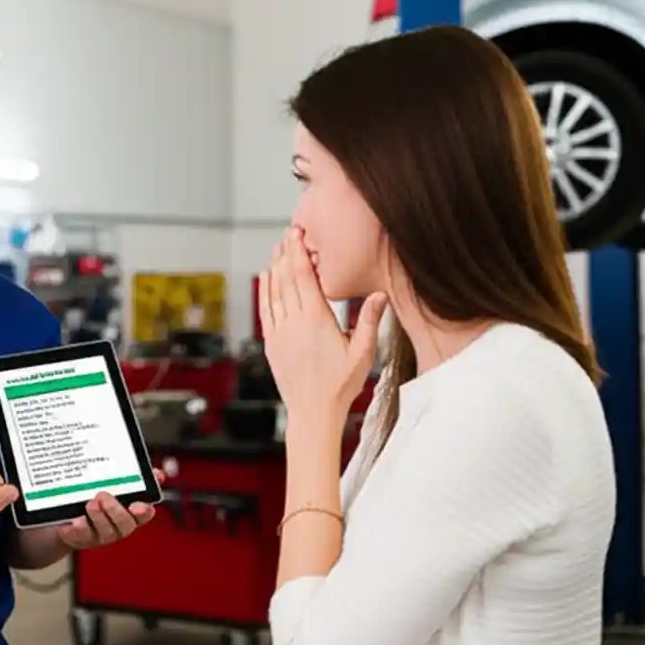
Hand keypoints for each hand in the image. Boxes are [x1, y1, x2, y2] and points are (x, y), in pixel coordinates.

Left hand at [54, 469, 164, 549]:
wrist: (67, 513)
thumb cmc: (96, 496)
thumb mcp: (115, 485)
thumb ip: (136, 478)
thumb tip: (157, 474)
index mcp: (129, 513)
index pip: (143, 515)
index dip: (144, 511)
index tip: (139, 505)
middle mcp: (117, 527)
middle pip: (124, 525)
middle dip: (115, 511)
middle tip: (102, 495)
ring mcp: (100, 535)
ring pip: (104, 531)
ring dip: (98, 517)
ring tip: (90, 504)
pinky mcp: (81, 538)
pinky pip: (81, 536)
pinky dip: (80, 529)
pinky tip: (77, 520)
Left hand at [258, 227, 388, 421]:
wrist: (313, 412)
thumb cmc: (341, 385)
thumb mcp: (362, 353)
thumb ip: (369, 321)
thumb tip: (380, 293)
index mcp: (315, 320)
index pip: (303, 277)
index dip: (299, 252)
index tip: (299, 234)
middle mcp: (293, 322)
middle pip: (285, 278)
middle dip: (286, 252)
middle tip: (289, 232)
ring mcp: (279, 332)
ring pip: (272, 291)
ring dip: (274, 266)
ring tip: (278, 247)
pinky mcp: (271, 343)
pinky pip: (265, 309)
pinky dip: (264, 289)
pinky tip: (266, 276)